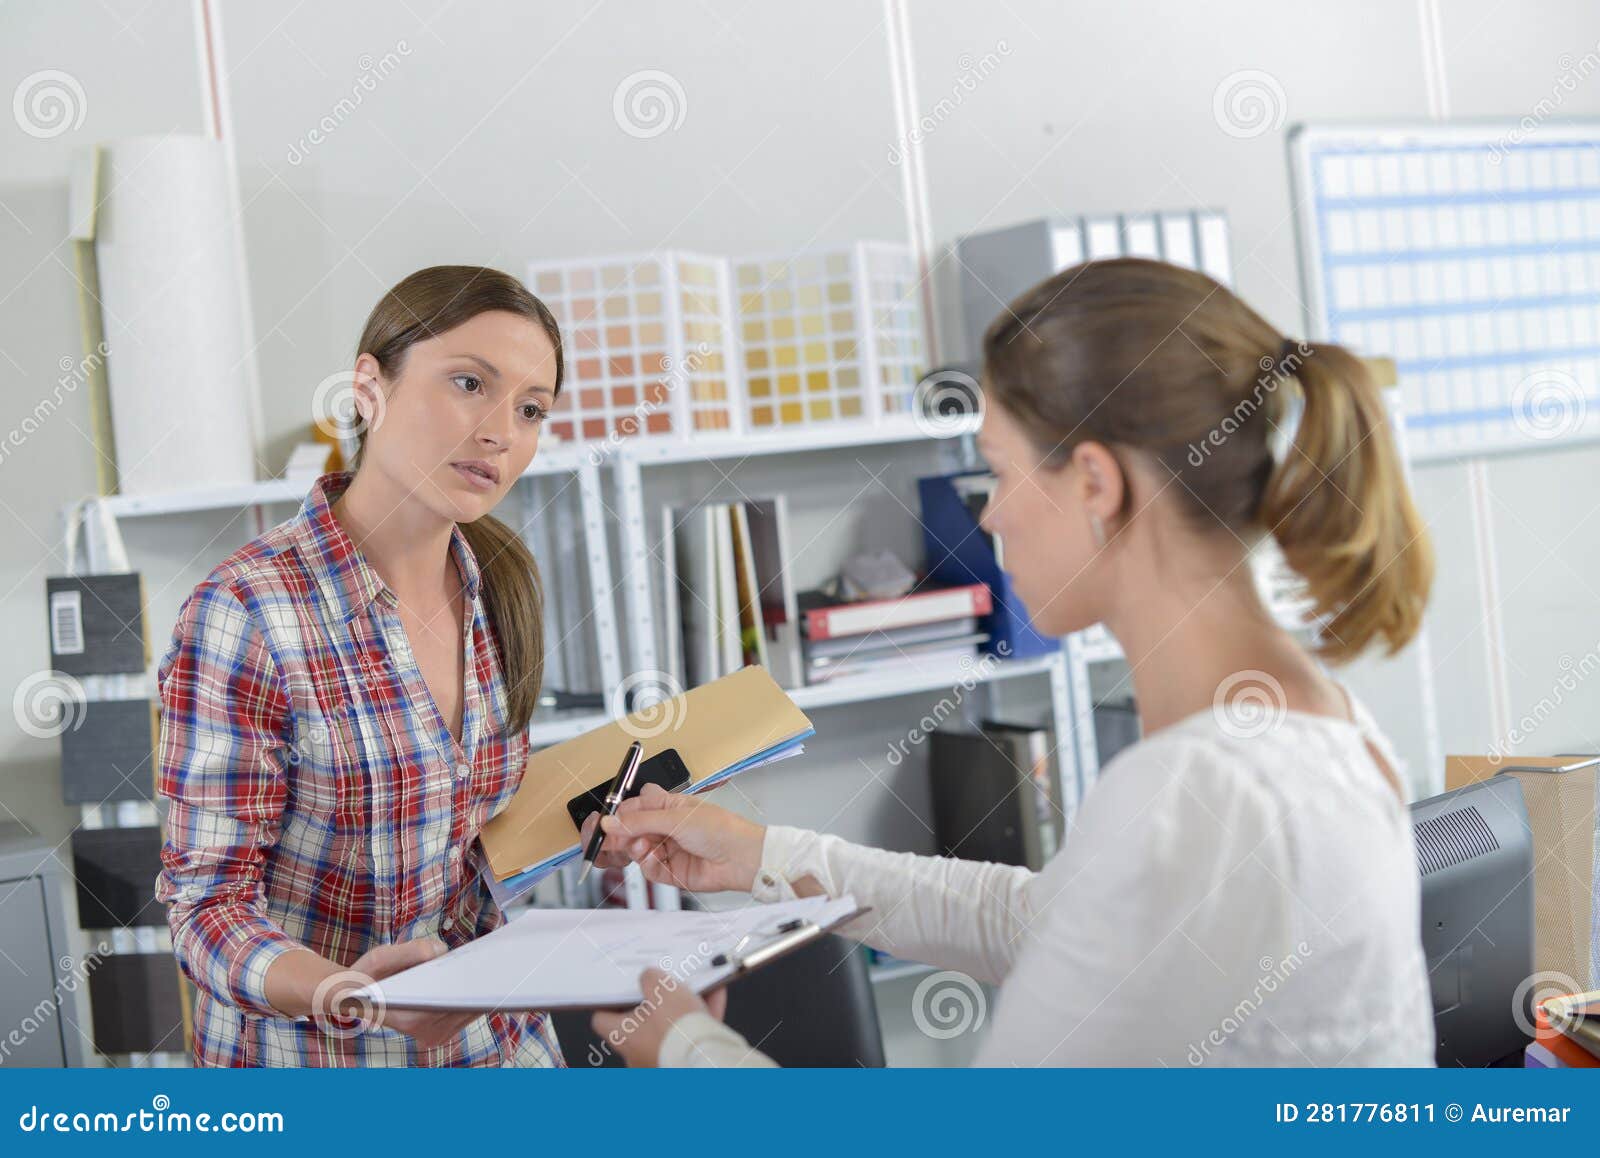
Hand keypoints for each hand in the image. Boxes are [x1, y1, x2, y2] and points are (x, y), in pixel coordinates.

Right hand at [318, 938, 481, 1049]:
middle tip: (501, 960)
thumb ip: (409, 952)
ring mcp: (436, 1035)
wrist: (352, 998)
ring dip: (481, 990)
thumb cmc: (365, 977)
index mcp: (414, 1018)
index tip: (492, 969)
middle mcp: (428, 1033)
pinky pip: (466, 1012)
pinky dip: (473, 994)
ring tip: (495, 964)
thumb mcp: (379, 957)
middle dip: (483, 984)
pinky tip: (479, 974)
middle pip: (469, 1007)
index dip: (476, 986)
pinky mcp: (441, 1032)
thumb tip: (441, 950)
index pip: (457, 1002)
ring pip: (472, 1011)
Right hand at [587, 782, 764, 892]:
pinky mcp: (669, 871)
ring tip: (642, 847)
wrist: (741, 859)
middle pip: (629, 831)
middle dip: (618, 836)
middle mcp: (664, 827)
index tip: (602, 823)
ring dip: (635, 850)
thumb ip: (639, 821)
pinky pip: (648, 869)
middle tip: (609, 840)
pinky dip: (649, 864)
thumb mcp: (676, 817)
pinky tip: (657, 858)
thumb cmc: (720, 829)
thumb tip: (611, 822)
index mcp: (666, 805)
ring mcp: (666, 849)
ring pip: (635, 851)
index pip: (632, 808)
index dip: (616, 816)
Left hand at [591, 967, 727, 1066]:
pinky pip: (694, 1033)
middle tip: (666, 980)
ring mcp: (664, 1059)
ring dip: (685, 1004)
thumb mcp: (660, 989)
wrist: (708, 1062)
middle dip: (658, 999)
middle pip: (643, 1020)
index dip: (610, 1001)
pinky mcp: (687, 1061)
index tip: (620, 986)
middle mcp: (639, 1053)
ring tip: (699, 983)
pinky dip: (704, 1014)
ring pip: (673, 1025)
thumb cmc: (676, 1030)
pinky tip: (716, 993)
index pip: (603, 1019)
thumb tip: (649, 977)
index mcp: (624, 1037)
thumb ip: (650, 978)